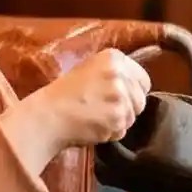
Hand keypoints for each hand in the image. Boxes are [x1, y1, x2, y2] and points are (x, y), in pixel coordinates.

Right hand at [35, 48, 151, 148]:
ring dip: (118, 122)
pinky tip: (93, 127)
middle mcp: (120, 74)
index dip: (133, 92)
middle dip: (127, 108)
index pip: (143, 79)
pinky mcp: (117, 117)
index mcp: (114, 58)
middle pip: (140, 99)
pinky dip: (110, 134)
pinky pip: (122, 131)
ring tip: (96, 119)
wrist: (48, 115)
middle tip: (104, 111)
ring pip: (133, 116)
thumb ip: (114, 74)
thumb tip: (135, 86)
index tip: (120, 99)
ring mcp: (120, 96)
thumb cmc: (64, 94)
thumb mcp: (89, 70)